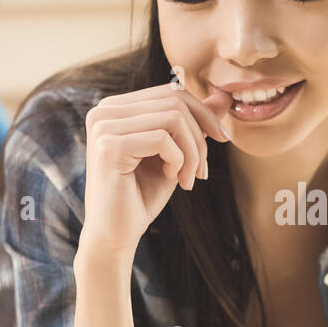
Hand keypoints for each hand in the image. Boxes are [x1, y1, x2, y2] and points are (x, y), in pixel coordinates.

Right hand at [80, 81, 231, 258]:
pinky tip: (171, 178)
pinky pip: (162, 138)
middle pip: (175, 101)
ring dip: (193, 152)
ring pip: (173, 117)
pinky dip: (178, 160)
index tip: (220, 141)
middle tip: (202, 171)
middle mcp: (104, 111)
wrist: (116, 235)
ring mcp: (103, 126)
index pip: (171, 92)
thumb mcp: (176, 153)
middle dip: (200, 136)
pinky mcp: (109, 146)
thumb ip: (194, 123)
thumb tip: (224, 96)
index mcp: (116, 108)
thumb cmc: (142, 194)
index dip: (203, 115)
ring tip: (188, 177)